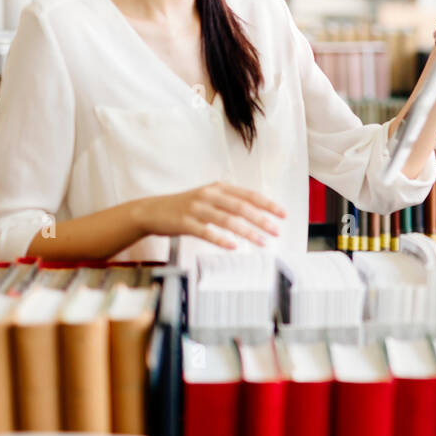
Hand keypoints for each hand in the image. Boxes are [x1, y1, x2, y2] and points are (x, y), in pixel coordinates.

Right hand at [137, 181, 285, 249]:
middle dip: (261, 219)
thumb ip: (229, 201)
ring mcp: (196, 208)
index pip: (248, 195)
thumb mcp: (209, 197)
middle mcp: (208, 195)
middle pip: (240, 207)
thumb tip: (257, 211)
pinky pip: (206, 232)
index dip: (267, 204)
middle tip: (276, 231)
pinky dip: (221, 239)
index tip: (282, 214)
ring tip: (262, 243)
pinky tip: (234, 247)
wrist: (152, 210)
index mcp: (218, 187)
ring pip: (226, 220)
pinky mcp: (184, 222)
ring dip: (247, 232)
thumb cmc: (185, 206)